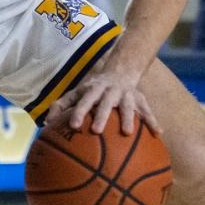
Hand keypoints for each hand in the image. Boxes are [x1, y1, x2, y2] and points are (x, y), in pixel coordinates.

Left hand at [43, 59, 157, 136]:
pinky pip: (148, 111)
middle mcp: (110, 91)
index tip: (73, 125)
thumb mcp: (78, 92)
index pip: (84, 100)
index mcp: (93, 89)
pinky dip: (153, 121)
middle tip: (97, 131)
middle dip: (101, 115)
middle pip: (105, 103)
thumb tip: (46, 123)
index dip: (79, 112)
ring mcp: (126, 95)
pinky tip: (158, 134)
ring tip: (127, 133)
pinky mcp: (140, 99)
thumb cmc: (94, 88)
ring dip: (128, 118)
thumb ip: (62, 106)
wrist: (121, 70)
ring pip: (128, 106)